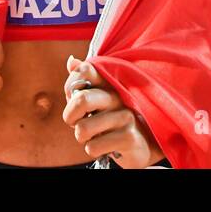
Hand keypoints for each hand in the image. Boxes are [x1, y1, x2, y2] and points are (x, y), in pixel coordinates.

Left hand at [62, 53, 162, 168]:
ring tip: (94, 136)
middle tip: (76, 122)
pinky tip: (105, 146)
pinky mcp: (129, 137)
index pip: (84, 70)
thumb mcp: (97, 100)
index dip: (70, 86)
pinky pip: (93, 147)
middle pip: (81, 100)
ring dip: (82, 137)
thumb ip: (83, 82)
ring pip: (83, 128)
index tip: (72, 99)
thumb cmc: (112, 122)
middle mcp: (118, 96)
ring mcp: (125, 116)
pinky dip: (93, 150)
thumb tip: (71, 61)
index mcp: (109, 83)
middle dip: (70, 116)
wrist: (140, 147)